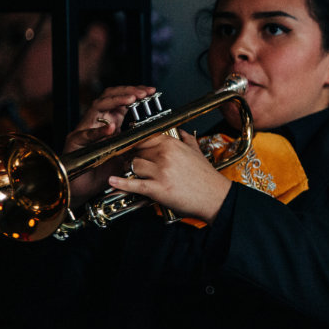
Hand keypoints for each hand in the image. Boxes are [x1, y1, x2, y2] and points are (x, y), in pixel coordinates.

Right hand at [63, 85, 156, 203]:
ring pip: (97, 106)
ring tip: (131, 99)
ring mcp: (84, 129)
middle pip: (109, 96)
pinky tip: (111, 128)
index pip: (121, 100)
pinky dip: (99, 131)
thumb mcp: (127, 154)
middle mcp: (96, 122)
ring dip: (115, 101)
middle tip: (143, 92)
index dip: (135, 92)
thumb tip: (157, 136)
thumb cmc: (103, 171)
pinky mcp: (75, 142)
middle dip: (127, 91)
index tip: (151, 91)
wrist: (83, 189)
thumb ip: (137, 143)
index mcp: (110, 122)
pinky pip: (86, 133)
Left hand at [108, 131, 232, 222]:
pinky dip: (121, 183)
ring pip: (133, 165)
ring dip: (130, 170)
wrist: (215, 197)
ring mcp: (161, 172)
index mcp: (173, 144)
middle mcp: (165, 155)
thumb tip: (181, 132)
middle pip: (136, 151)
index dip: (136, 142)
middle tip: (131, 162)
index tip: (131, 145)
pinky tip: (113, 182)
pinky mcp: (157, 189)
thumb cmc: (206, 177)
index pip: (145, 136)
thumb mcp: (198, 152)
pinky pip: (134, 184)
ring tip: (131, 173)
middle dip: (133, 156)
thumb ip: (187, 139)